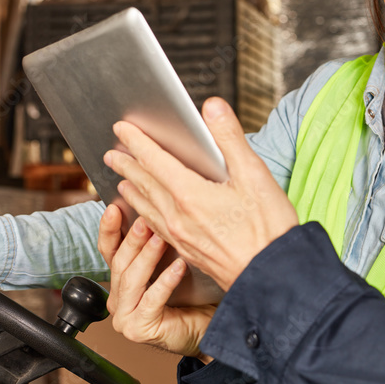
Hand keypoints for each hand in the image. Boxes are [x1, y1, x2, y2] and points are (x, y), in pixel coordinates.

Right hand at [98, 206, 215, 357]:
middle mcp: (118, 300)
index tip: (113, 208)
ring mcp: (125, 317)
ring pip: (132, 279)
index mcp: (122, 283)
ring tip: (161, 237)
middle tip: (146, 219)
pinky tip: (180, 266)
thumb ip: (160, 245)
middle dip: (133, 239)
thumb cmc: (193, 297)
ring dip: (147, 256)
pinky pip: (151, 300)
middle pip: (120, 263)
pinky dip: (165, 281)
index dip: (109, 230)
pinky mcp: (139, 329)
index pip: (109, 252)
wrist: (208, 329)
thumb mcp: (172, 265)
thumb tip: (158, 210)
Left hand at [103, 97, 298, 290]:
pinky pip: (156, 228)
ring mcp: (181, 237)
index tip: (123, 128)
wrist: (272, 276)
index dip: (138, 142)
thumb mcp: (255, 174)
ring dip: (133, 191)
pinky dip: (146, 214)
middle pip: (144, 184)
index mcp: (190, 194)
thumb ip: (230, 138)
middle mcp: (178, 217)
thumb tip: (212, 107)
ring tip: (122, 182)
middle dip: (127, 166)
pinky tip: (148, 217)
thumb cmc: (269, 228)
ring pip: (147, 208)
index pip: (155, 160)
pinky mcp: (189, 252)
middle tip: (112, 154)